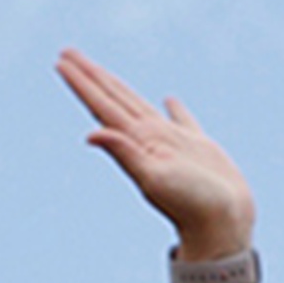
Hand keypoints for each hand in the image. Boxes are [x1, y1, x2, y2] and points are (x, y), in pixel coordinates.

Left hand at [57, 50, 254, 261]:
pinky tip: (168, 100)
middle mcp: (149, 139)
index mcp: (137, 141)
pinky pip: (182, 120)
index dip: (82, 83)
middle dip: (90, 76)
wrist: (222, 228)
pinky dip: (174, 109)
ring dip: (118, 87)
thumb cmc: (191, 206)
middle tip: (67, 54)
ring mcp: (172, 143)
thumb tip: (91, 134)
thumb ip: (125, 152)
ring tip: (102, 72)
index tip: (61, 61)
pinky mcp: (198, 148)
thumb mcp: (155, 178)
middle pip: (113, 99)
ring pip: (139, 104)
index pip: (102, 105)